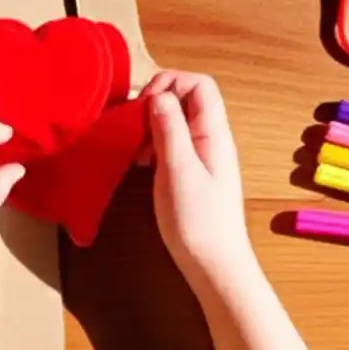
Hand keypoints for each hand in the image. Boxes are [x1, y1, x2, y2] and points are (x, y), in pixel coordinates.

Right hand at [140, 71, 254, 283]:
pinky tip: (141, 163)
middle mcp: (211, 139)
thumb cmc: (198, 223)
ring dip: (151, 125)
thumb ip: (170, 131)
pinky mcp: (192, 172)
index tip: (144, 105)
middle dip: (156, 103)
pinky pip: (172, 142)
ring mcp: (203, 156)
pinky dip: (153, 144)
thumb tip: (159, 96)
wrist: (215, 267)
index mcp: (214, 134)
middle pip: (186, 98)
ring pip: (176, 121)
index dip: (170, 83)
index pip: (200, 84)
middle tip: (134, 128)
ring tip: (136, 149)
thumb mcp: (179, 172)